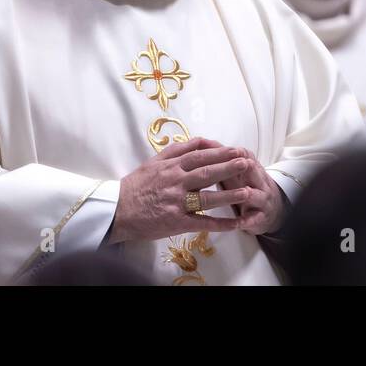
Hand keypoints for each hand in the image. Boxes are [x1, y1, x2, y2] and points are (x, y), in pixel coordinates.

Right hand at [107, 139, 256, 243]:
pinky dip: (220, 225)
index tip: (236, 149)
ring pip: (207, 198)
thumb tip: (200, 141)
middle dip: (228, 167)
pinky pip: (202, 223)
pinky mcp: (176, 222)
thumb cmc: (136, 185)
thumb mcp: (153, 161)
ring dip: (228, 196)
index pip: (199, 156)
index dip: (220, 152)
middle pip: (206, 173)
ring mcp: (176, 203)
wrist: (117, 210)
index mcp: (171, 166)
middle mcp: (175, 182)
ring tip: (247, 192)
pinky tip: (235, 224)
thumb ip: (176, 150)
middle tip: (246, 162)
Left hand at [219, 152, 287, 235]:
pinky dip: (246, 221)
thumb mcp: (234, 171)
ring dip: (246, 193)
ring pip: (254, 194)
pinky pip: (254, 219)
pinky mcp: (261, 217)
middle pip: (251, 169)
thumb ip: (220, 157)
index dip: (227, 150)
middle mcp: (257, 179)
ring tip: (241, 193)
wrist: (268, 207)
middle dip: (241, 166)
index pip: (241, 153)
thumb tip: (201, 141)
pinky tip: (238, 223)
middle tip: (231, 165)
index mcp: (249, 165)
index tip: (212, 148)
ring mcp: (261, 198)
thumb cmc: (244, 185)